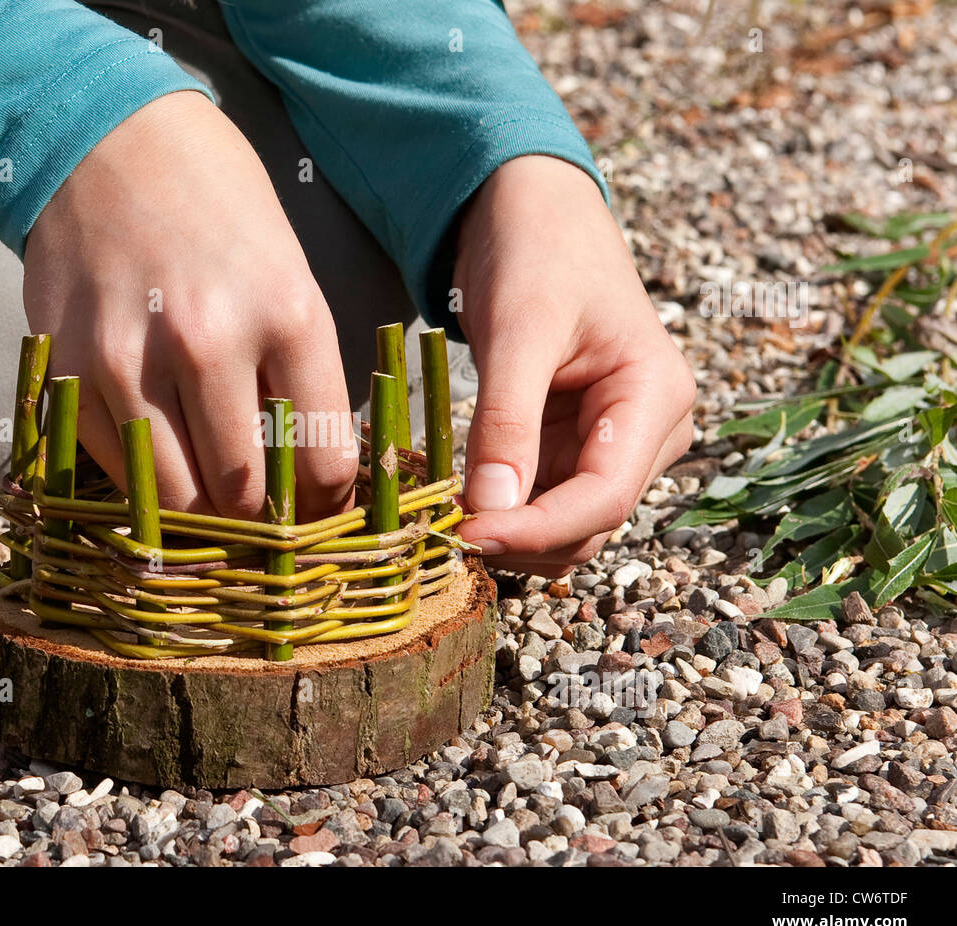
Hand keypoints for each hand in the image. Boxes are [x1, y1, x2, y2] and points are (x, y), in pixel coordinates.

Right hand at [23, 91, 355, 519]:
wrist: (107, 140)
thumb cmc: (216, 207)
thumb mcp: (289, 276)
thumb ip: (297, 373)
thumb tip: (305, 476)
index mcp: (288, 316)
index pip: (323, 465)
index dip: (324, 506)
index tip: (316, 509)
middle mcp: (209, 343)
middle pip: (242, 496)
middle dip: (255, 516)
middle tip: (255, 508)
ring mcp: (130, 360)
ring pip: (171, 499)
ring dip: (194, 508)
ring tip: (203, 486)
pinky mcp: (69, 368)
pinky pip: (111, 469)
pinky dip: (137, 476)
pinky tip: (153, 446)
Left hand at [453, 155, 695, 574]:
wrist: (535, 214)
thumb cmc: (536, 252)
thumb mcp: (518, 332)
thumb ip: (506, 421)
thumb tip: (489, 509)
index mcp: (656, 397)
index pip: (605, 498)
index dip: (536, 529)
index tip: (467, 534)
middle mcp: (650, 431)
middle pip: (591, 524)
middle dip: (521, 539)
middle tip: (442, 531)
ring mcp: (614, 443)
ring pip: (566, 524)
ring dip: (510, 532)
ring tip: (444, 515)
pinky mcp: (577, 445)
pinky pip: (542, 499)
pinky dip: (502, 509)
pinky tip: (458, 499)